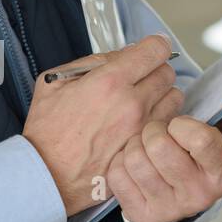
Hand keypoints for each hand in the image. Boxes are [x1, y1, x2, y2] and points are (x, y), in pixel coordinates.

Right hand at [23, 35, 184, 216]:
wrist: (47, 176)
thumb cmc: (47, 132)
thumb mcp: (54, 83)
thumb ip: (90, 63)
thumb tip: (120, 56)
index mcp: (109, 81)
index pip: (156, 49)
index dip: (154, 46)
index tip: (150, 50)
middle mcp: (132, 103)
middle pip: (167, 72)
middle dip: (155, 70)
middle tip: (139, 78)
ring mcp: (142, 128)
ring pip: (174, 98)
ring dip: (162, 95)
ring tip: (143, 100)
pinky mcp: (145, 149)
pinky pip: (167, 125)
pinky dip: (160, 119)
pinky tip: (141, 122)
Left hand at [105, 96, 221, 221]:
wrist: (185, 194)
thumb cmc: (203, 159)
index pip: (199, 139)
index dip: (181, 124)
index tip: (179, 125)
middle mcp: (198, 196)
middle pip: (158, 146)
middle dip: (153, 130)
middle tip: (158, 133)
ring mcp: (169, 210)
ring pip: (134, 159)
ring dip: (134, 146)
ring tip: (145, 149)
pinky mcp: (142, 216)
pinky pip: (116, 175)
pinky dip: (119, 163)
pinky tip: (134, 166)